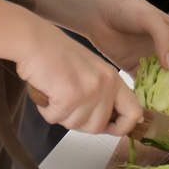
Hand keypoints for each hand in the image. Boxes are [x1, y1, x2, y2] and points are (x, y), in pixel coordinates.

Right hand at [16, 21, 142, 134]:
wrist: (34, 40)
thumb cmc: (55, 54)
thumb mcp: (90, 72)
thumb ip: (101, 95)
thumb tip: (106, 123)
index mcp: (113, 78)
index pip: (134, 114)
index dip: (120, 127)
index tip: (106, 127)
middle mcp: (106, 84)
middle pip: (97, 127)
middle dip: (78, 122)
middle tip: (66, 103)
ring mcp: (90, 90)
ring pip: (75, 125)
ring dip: (60, 114)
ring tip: (55, 92)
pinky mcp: (70, 95)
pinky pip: (56, 118)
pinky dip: (46, 110)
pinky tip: (46, 91)